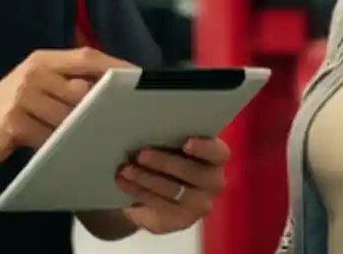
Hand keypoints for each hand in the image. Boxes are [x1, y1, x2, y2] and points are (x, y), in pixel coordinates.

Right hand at [0, 47, 131, 169]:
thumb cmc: (6, 111)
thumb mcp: (33, 87)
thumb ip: (64, 84)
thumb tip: (108, 91)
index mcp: (41, 60)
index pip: (87, 57)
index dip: (116, 66)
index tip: (141, 78)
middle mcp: (33, 73)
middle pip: (83, 89)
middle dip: (104, 106)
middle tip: (125, 119)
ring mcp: (22, 97)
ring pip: (70, 117)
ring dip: (82, 132)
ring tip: (95, 141)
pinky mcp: (14, 122)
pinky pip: (50, 137)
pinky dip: (60, 146)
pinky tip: (65, 153)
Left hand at [115, 137, 230, 234]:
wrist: (153, 187)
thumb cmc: (166, 153)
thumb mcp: (170, 142)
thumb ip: (170, 134)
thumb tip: (148, 121)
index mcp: (215, 158)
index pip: (219, 153)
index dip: (204, 148)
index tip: (186, 142)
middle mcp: (213, 183)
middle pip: (194, 174)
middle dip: (165, 163)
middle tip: (141, 154)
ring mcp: (198, 205)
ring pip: (174, 191)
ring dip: (146, 179)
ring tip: (126, 169)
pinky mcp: (179, 221)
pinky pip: (159, 207)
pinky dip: (138, 192)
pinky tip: (124, 183)